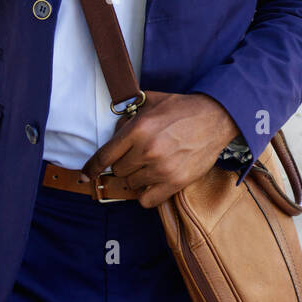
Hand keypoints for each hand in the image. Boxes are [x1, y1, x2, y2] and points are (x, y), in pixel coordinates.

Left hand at [80, 91, 239, 208]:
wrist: (215, 118)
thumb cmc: (182, 109)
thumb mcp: (151, 101)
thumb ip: (129, 112)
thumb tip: (114, 128)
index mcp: (138, 129)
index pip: (104, 156)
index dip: (91, 168)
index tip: (86, 176)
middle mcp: (147, 150)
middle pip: (118, 171)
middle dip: (123, 163)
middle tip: (137, 155)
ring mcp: (161, 169)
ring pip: (131, 184)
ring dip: (136, 177)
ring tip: (150, 164)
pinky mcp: (175, 182)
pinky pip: (146, 200)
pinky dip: (146, 193)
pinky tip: (152, 182)